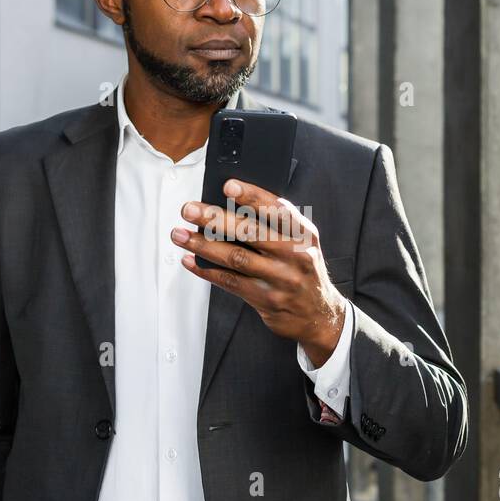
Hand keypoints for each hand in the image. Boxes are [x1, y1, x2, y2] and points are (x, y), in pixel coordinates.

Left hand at [171, 178, 347, 366]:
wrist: (319, 314)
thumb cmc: (303, 271)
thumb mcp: (302, 243)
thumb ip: (277, 225)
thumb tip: (231, 205)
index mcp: (303, 234)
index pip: (277, 209)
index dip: (252, 196)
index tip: (228, 185)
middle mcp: (295, 255)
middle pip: (250, 232)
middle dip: (215, 218)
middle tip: (189, 210)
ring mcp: (281, 279)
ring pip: (236, 258)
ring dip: (203, 245)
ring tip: (180, 234)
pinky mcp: (267, 300)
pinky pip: (231, 282)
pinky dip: (207, 271)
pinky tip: (190, 261)